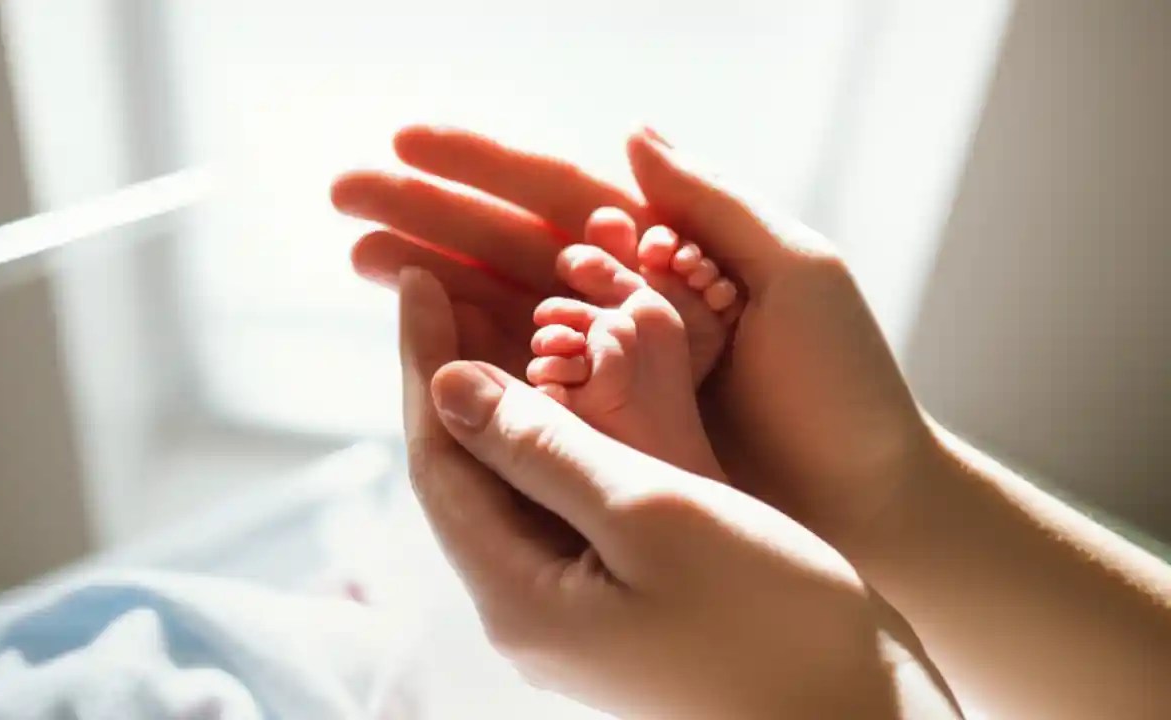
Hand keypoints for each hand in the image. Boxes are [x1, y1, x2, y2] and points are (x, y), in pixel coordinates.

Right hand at [332, 126, 931, 550]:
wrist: (867, 506)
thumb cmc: (846, 389)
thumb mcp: (797, 274)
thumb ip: (712, 205)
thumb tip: (631, 132)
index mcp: (667, 249)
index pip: (556, 192)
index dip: (480, 165)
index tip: (406, 140)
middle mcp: (623, 300)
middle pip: (505, 244)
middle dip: (425, 215)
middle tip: (345, 196)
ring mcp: (603, 365)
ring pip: (496, 309)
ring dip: (425, 279)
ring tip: (360, 255)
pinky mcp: (594, 428)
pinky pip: (516, 385)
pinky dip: (462, 356)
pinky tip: (414, 335)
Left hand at [398, 268, 955, 718]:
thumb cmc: (773, 624)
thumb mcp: (652, 513)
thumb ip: (543, 448)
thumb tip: (446, 384)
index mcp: (517, 598)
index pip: (437, 461)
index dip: (422, 361)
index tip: (419, 277)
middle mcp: (529, 610)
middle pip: (465, 475)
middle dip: (453, 377)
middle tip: (454, 285)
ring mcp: (574, 612)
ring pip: (516, 487)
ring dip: (507, 404)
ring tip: (503, 317)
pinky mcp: (620, 604)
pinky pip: (565, 505)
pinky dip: (560, 439)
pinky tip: (577, 391)